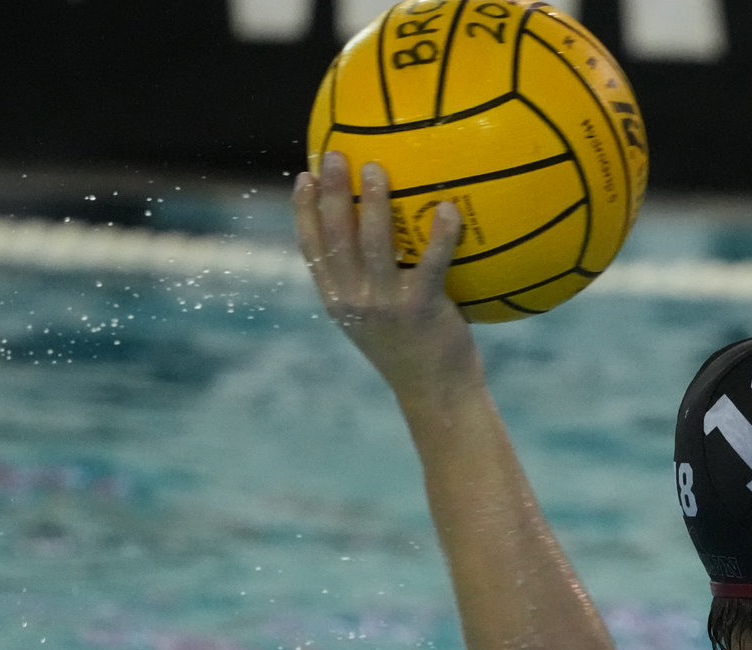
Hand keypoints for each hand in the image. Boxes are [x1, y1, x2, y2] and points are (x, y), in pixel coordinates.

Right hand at [293, 150, 481, 406]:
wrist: (436, 393)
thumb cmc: (414, 350)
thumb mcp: (380, 319)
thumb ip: (373, 282)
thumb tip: (386, 235)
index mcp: (338, 301)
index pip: (312, 250)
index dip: (304, 212)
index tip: (305, 177)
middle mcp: (354, 301)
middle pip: (335, 237)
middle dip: (332, 193)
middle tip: (335, 155)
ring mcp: (385, 305)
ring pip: (374, 244)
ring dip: (374, 202)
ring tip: (377, 168)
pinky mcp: (421, 309)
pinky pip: (430, 263)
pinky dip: (439, 234)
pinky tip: (448, 207)